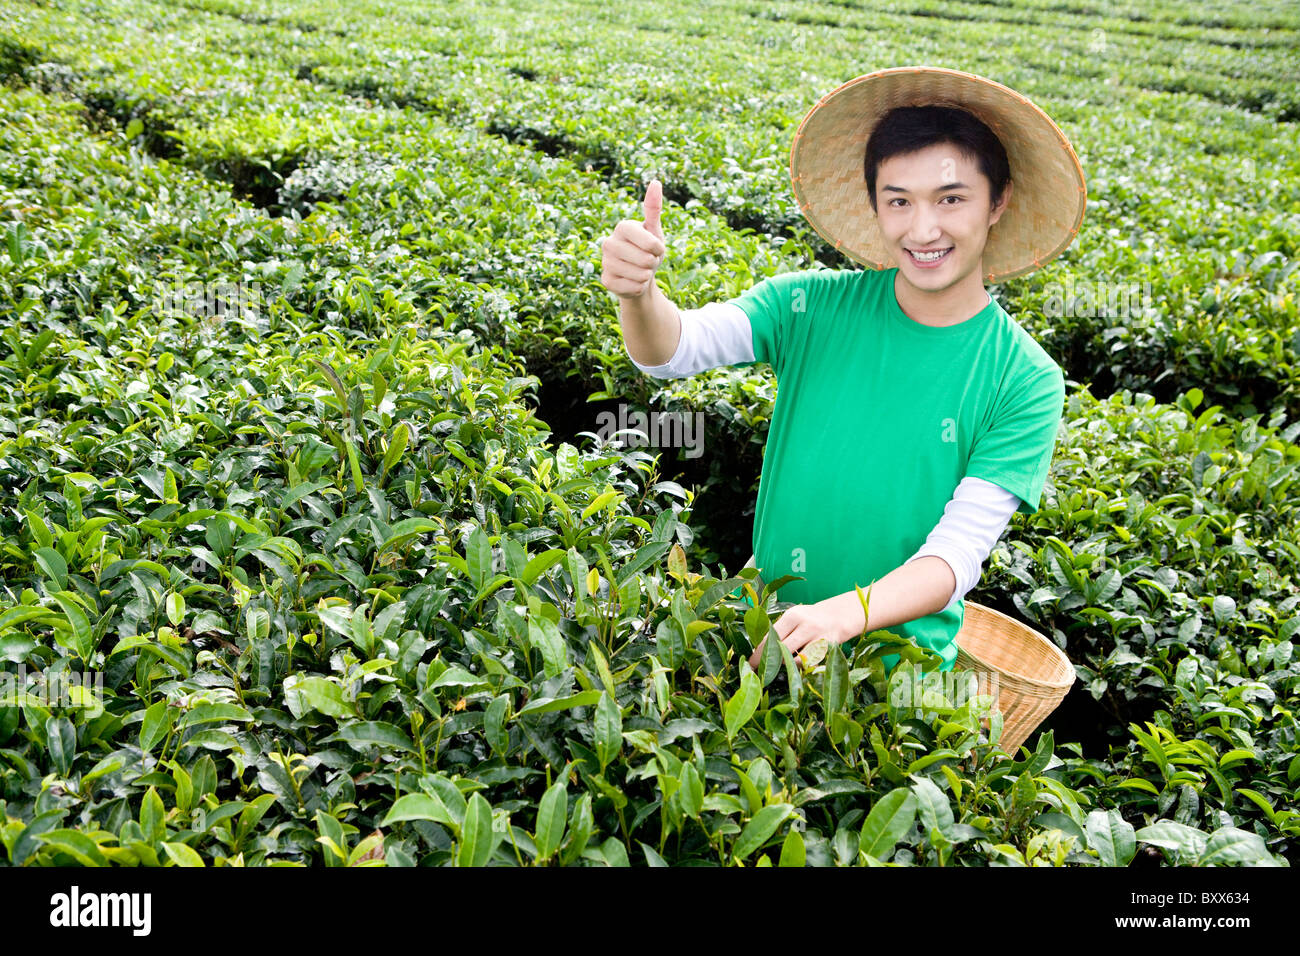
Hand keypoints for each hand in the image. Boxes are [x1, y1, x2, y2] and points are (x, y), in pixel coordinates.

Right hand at [599, 179, 666, 299]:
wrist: (639, 274)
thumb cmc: (648, 249)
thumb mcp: (654, 229)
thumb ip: (654, 208)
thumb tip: (656, 182)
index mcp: (622, 227)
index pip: (650, 242)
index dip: (658, 249)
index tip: (655, 248)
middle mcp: (609, 243)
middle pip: (645, 260)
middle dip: (653, 264)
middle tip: (647, 261)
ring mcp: (605, 262)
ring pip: (640, 275)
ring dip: (646, 276)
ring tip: (641, 271)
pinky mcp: (605, 281)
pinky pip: (632, 288)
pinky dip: (639, 287)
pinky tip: (633, 281)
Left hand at [746, 598, 859, 670]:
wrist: (837, 617)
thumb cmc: (808, 620)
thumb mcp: (793, 618)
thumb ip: (778, 631)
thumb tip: (758, 652)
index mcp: (793, 616)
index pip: (771, 636)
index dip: (759, 652)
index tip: (750, 663)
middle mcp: (806, 625)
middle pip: (781, 649)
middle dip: (769, 662)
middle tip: (759, 671)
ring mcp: (819, 638)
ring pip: (795, 660)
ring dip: (785, 666)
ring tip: (777, 669)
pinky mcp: (827, 650)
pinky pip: (808, 664)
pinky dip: (800, 667)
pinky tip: (795, 666)